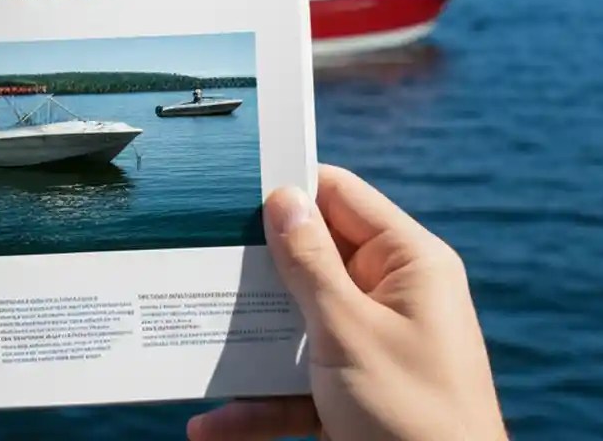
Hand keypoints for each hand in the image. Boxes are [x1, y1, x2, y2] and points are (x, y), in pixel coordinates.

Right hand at [188, 165, 505, 440]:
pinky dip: (260, 402)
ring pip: (297, 326)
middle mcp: (393, 296)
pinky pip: (298, 383)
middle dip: (255, 270)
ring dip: (249, 343)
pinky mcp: (354, 392)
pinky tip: (212, 425)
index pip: (342, 198)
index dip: (289, 186)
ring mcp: (371, 346)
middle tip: (194, 257)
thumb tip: (282, 197)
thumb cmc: (411, 416)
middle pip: (311, 262)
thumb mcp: (348, 332)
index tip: (228, 185)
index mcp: (408, 264)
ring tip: (192, 334)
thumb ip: (310, 264)